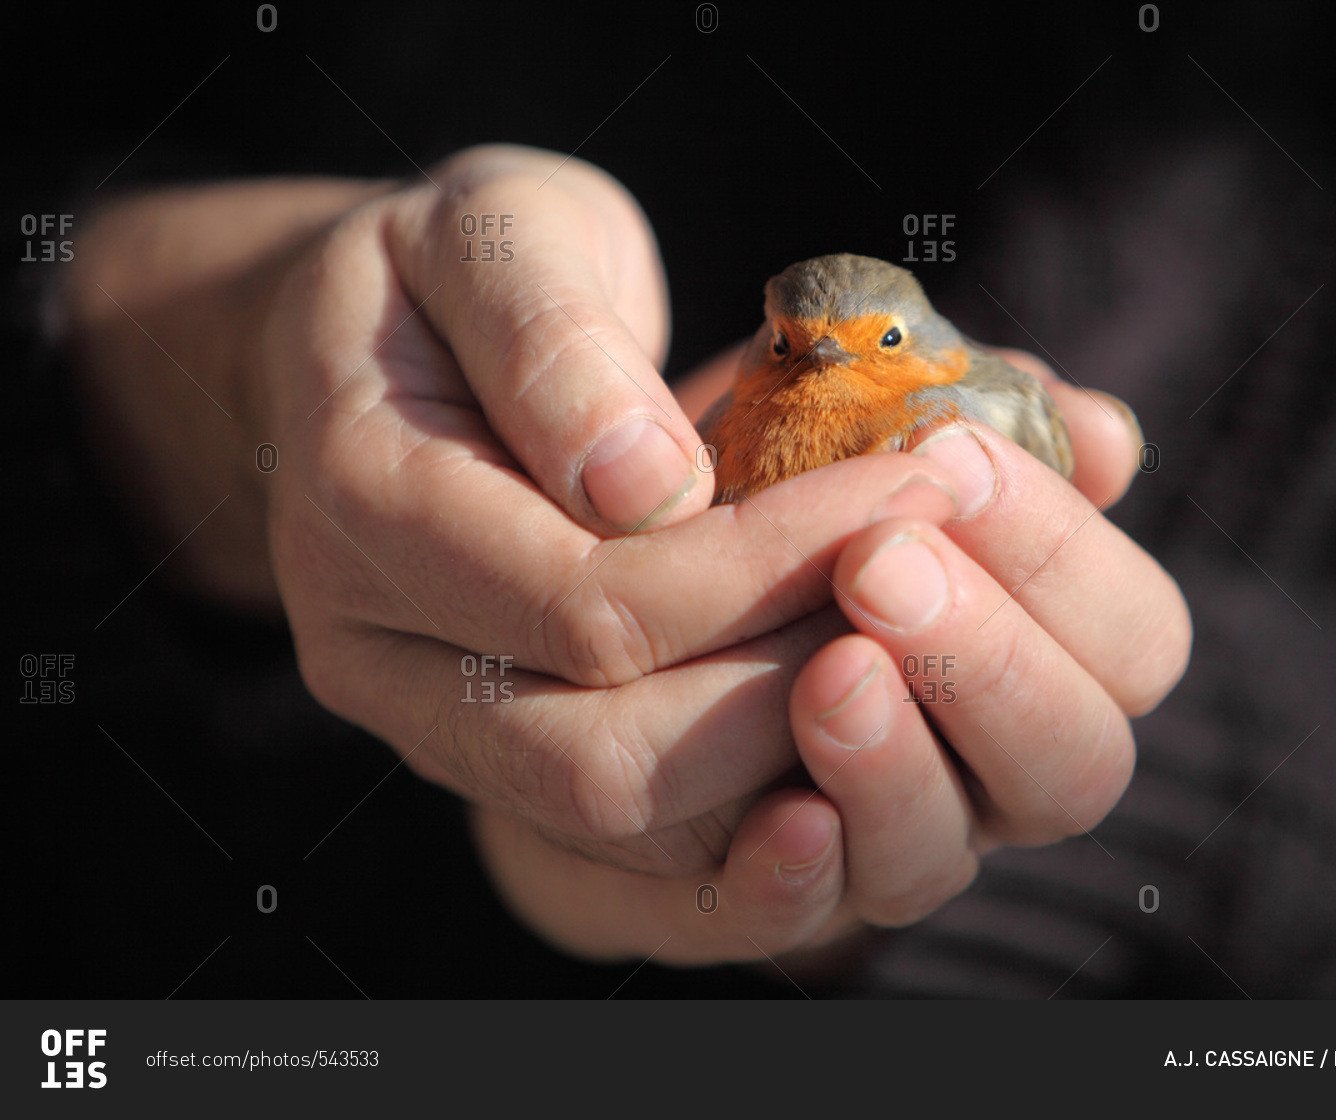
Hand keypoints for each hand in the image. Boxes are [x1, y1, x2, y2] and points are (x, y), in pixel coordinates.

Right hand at [253, 146, 978, 869]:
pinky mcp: (493, 754)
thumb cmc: (450, 270)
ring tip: (903, 652)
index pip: (593, 602)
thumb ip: (554, 338)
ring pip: (627, 829)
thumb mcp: (498, 231)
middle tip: (924, 597)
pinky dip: (752, 810)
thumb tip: (651, 485)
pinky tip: (847, 721)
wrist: (373, 347)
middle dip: (789, 691)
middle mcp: (377, 652)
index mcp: (363, 505)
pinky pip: (632, 843)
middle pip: (602, 759)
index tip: (912, 488)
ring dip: (786, 762)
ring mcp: (432, 720)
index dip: (771, 565)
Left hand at [474, 354, 1191, 963]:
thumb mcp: (859, 412)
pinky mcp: (740, 893)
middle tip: (882, 563)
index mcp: (1037, 650)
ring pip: (931, 860)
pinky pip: (790, 924)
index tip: (950, 455)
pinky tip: (788, 815)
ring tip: (832, 672)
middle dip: (988, 664)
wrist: (597, 551)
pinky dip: (794, 880)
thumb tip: (1097, 437)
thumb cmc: (759, 470)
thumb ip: (978, 412)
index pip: (1133, 644)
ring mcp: (868, 843)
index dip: (1062, 557)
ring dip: (893, 765)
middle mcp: (976, 765)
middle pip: (1070, 770)